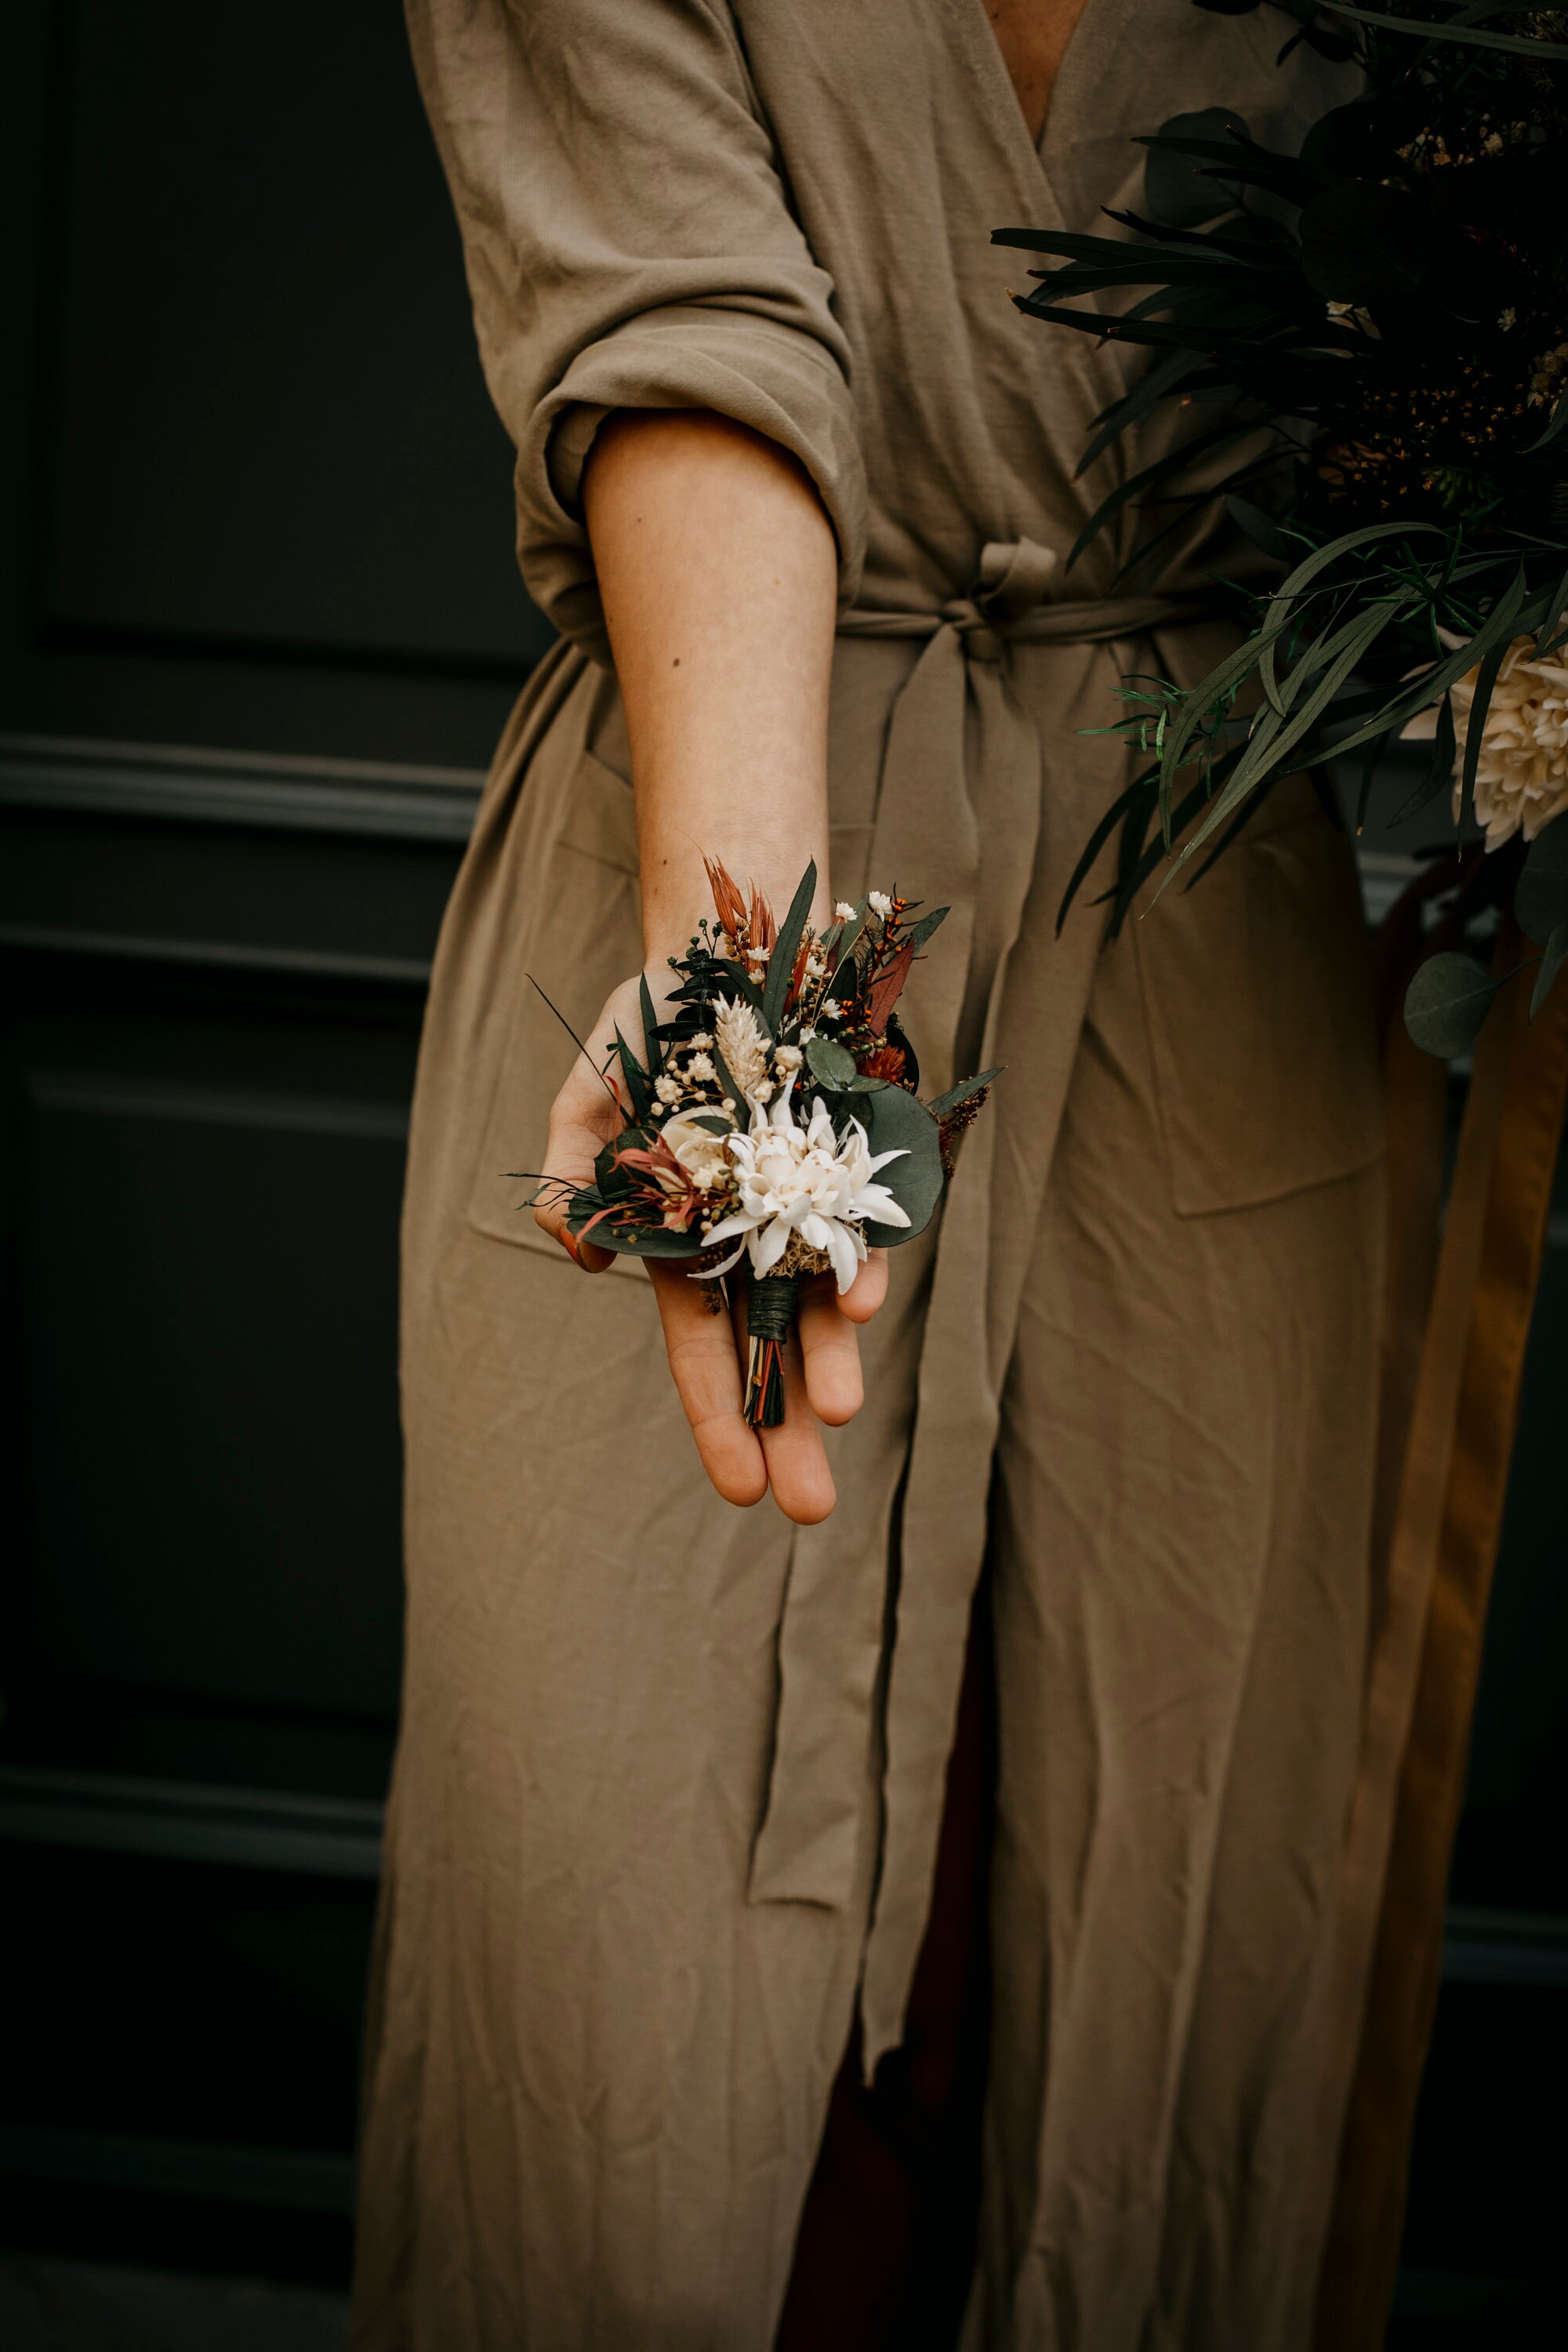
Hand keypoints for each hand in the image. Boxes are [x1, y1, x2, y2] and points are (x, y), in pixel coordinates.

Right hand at [532, 972, 885, 1522]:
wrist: (731, 948)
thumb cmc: (651, 1028)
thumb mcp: (587, 1096)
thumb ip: (572, 1177)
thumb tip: (588, 1262)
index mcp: (686, 1240)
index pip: (702, 1350)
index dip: (719, 1419)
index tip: (739, 1491)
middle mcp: (754, 1236)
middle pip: (770, 1352)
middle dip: (787, 1429)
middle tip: (809, 1508)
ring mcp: (808, 1203)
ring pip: (822, 1304)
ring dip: (831, 1364)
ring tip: (838, 1417)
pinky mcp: (854, 1162)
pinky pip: (861, 1228)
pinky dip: (861, 1267)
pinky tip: (863, 1308)